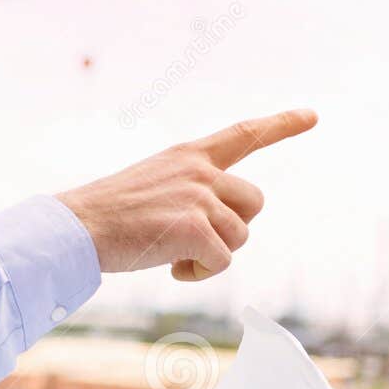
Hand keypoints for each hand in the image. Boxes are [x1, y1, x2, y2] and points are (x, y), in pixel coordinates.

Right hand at [57, 108, 316, 281]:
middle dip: (232, 227)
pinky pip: (222, 261)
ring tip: (173, 255)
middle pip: (253, 203)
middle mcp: (199, 171)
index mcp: (187, 155)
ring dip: (212, 254)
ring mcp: (199, 197)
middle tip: (193, 241)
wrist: (77, 228)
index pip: (243, 134)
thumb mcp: (151, 186)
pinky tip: (172, 268)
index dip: (280, 125)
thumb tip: (219, 230)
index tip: (312, 115)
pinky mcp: (195, 228)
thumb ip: (189, 193)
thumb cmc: (106, 216)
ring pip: (240, 236)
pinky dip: (200, 273)